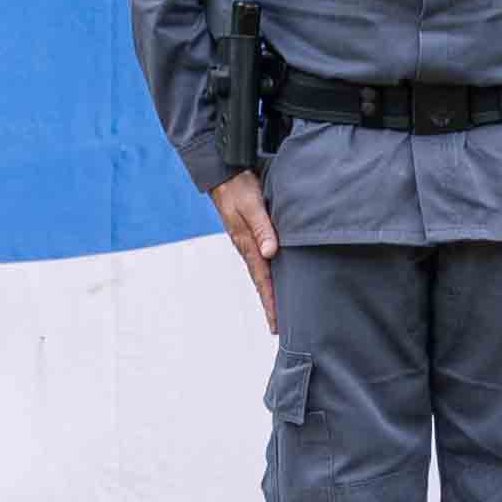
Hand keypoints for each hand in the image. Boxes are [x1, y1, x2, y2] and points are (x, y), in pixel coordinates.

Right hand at [213, 170, 279, 331]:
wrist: (223, 173)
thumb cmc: (238, 187)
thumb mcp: (252, 205)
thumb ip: (262, 228)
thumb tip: (271, 253)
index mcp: (247, 244)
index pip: (262, 279)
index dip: (271, 302)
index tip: (276, 324)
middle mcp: (247, 247)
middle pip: (261, 282)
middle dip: (269, 304)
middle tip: (278, 328)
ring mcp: (247, 242)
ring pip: (261, 272)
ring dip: (269, 291)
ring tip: (277, 310)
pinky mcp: (249, 234)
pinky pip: (260, 260)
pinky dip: (267, 275)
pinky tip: (273, 278)